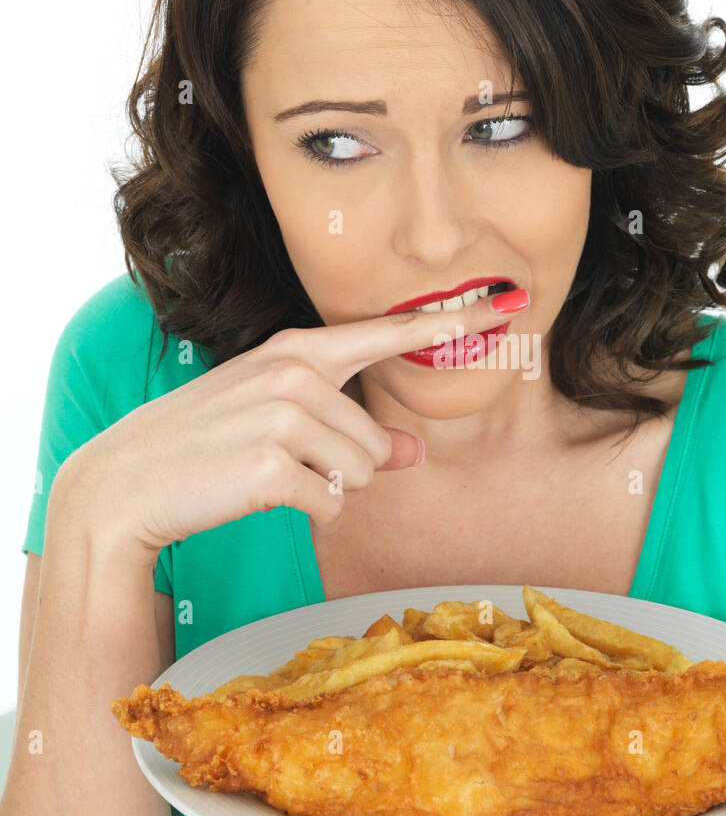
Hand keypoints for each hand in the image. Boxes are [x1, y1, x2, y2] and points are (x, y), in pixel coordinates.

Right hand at [54, 289, 528, 563]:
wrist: (127, 482)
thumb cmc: (205, 443)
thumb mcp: (277, 420)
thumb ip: (351, 427)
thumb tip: (416, 454)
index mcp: (297, 349)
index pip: (389, 331)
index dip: (454, 319)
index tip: (507, 303)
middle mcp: (294, 373)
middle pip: (377, 441)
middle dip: (345, 469)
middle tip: (284, 463)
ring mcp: (281, 418)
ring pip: (361, 475)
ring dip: (326, 490)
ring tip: (270, 476)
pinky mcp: (271, 466)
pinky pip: (331, 504)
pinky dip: (307, 512)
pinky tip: (261, 496)